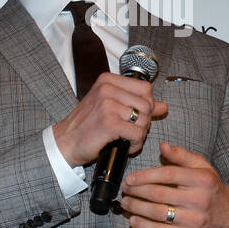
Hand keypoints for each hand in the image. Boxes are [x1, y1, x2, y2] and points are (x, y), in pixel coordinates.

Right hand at [51, 72, 167, 167]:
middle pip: (147, 104)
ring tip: (126, 139)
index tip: (134, 116)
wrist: (64, 142)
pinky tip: (125, 147)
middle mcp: (107, 89)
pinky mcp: (109, 123)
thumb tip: (163, 106)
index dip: (146, 105)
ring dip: (139, 134)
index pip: (145, 88)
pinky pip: (137, 134)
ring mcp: (107, 105)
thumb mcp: (110, 108)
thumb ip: (137, 104)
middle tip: (130, 131)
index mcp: (107, 80)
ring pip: (144, 120)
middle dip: (144, 122)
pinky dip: (135, 144)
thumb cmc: (86, 126)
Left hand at [120, 141, 228, 227]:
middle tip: (125, 190)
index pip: (167, 175)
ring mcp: (194, 220)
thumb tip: (162, 145)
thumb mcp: (204, 168)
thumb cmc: (212, 190)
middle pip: (158, 194)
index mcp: (202, 180)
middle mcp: (199, 199)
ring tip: (126, 203)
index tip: (130, 179)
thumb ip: (182, 156)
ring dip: (135, 208)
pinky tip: (133, 221)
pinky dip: (143, 226)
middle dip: (136, 192)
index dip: (144, 176)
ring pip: (156, 213)